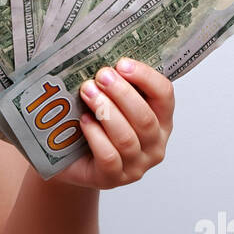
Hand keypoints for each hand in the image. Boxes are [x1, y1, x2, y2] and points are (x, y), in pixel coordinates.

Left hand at [50, 58, 174, 189]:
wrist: (69, 158)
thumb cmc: (92, 122)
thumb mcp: (109, 100)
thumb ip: (114, 82)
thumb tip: (102, 54)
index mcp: (161, 120)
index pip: (164, 95)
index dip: (146, 77)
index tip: (121, 63)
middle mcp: (155, 145)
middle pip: (145, 117)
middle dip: (122, 93)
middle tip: (100, 75)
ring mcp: (136, 166)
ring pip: (127, 138)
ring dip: (106, 111)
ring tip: (87, 92)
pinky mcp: (113, 179)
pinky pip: (109, 156)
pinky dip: (96, 136)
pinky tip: (84, 121)